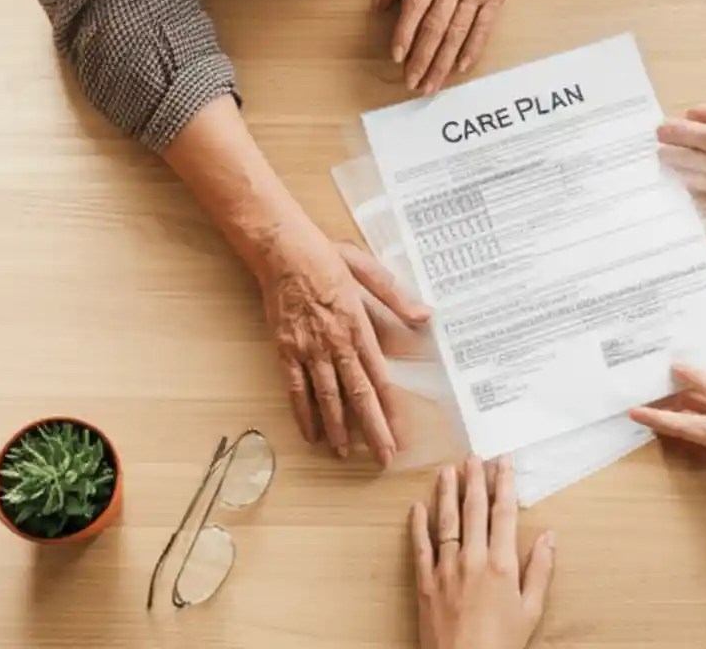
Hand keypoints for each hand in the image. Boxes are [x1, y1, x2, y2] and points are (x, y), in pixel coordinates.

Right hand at [261, 231, 429, 464]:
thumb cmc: (325, 255)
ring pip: (326, 397)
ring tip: (345, 453)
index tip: (399, 430)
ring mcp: (308, 349)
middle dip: (371, 429)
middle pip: (356, 394)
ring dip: (338, 427)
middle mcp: (334, 343)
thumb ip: (396, 296)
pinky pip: (295, 388)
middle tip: (382, 456)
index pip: (378, 376)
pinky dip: (303, 412)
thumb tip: (424, 315)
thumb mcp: (368, 269)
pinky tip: (311, 433)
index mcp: (358, 326)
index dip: (389, 407)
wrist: (280, 248)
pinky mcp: (285, 350)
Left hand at [375, 0, 525, 94]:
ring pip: (457, 33)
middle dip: (422, 59)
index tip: (397, 57)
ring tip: (432, 85)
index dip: (404, 35)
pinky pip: (483, 28)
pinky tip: (461, 68)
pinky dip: (472, 50)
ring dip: (443, 63)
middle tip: (412, 82)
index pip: (415, 8)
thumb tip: (379, 3)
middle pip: (435, 28)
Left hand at [410, 457, 556, 648]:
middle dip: (475, 479)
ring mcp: (446, 569)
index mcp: (503, 563)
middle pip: (474, 509)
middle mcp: (474, 559)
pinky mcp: (425, 583)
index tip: (503, 462)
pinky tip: (417, 507)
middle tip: (474, 456)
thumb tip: (550, 537)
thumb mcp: (531, 611)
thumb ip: (541, 571)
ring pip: (446, 521)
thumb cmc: (502, 644)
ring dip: (446, 493)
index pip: (504, 513)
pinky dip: (418, 525)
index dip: (504, 483)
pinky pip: (421, 547)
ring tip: (447, 470)